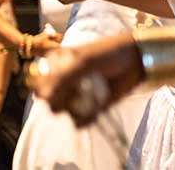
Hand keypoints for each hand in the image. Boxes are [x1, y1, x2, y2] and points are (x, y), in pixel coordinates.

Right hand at [29, 34, 143, 126]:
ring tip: (89, 98)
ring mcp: (77, 96)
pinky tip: (94, 113)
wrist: (136, 59)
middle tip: (76, 91)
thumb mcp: (84, 61)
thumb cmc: (108, 53)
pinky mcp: (91, 108)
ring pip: (64, 113)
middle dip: (60, 101)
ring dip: (74, 110)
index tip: (58, 84)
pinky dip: (85, 120)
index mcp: (57, 66)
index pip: (38, 84)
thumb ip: (63, 78)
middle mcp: (65, 83)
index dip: (44, 88)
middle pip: (50, 102)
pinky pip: (80, 121)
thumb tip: (43, 98)